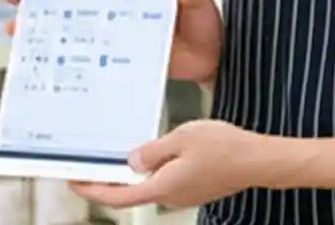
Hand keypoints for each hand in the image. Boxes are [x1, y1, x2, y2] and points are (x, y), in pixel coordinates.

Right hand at [0, 0, 222, 84]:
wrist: (211, 61)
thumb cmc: (206, 30)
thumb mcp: (202, 10)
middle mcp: (114, 12)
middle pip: (68, 4)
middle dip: (37, 3)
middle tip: (14, 5)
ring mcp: (111, 38)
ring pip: (69, 31)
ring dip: (42, 33)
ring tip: (18, 36)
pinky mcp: (113, 63)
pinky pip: (82, 62)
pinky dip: (62, 63)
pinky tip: (45, 70)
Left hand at [70, 120, 302, 210]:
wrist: (260, 160)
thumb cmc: (225, 147)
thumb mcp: (181, 138)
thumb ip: (151, 151)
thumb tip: (130, 162)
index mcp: (163, 187)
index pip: (118, 196)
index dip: (93, 191)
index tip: (75, 183)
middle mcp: (171, 197)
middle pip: (131, 193)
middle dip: (109, 180)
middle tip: (89, 165)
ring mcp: (184, 195)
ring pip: (148, 186)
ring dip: (130, 175)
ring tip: (115, 156)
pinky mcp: (194, 189)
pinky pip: (164, 182)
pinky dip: (151, 172)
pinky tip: (149, 155)